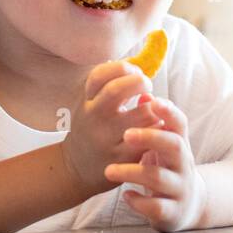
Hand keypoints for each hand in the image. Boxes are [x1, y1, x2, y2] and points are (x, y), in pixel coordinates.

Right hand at [61, 60, 162, 194]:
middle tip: (147, 86)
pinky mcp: (121, 158)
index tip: (134, 71)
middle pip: (116, 90)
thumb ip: (108, 85)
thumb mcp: (90, 105)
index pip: (100, 75)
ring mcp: (106, 139)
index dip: (122, 67)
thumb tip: (137, 63)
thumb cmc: (91, 129)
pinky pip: (147, 140)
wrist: (75, 169)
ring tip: (155, 108)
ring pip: (140, 116)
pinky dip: (157, 129)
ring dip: (154, 108)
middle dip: (139, 82)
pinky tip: (157, 127)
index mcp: (86, 101)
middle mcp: (93, 118)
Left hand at [104, 97, 207, 232]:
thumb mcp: (163, 145)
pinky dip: (139, 202)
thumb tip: (144, 96)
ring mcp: (179, 188)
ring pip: (158, 177)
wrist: (187, 206)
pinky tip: (125, 196)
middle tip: (126, 134)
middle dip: (150, 137)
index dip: (169, 111)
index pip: (179, 123)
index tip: (153, 101)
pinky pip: (156, 207)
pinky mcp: (172, 212)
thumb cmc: (167, 167)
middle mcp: (183, 164)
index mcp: (179, 144)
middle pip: (174, 145)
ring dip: (132, 172)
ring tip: (109, 170)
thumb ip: (154, 123)